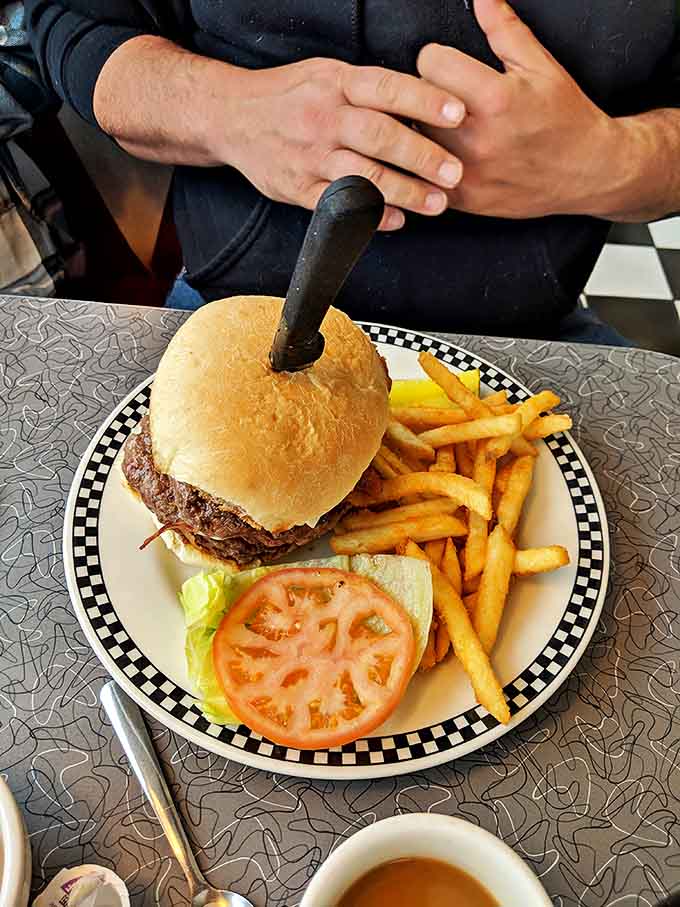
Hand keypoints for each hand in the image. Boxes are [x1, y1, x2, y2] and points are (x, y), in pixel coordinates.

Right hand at [219, 57, 466, 229]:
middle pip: (379, 137)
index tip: (458, 114)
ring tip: (437, 203)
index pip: (387, 88)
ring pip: (363, 177)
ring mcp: (309, 157)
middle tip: (455, 172)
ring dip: (405, 193)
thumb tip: (422, 103)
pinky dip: (370, 217)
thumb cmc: (290, 96)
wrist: (231, 118)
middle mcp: (322, 119)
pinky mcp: (297, 188)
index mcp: (334, 84)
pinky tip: (397, 220)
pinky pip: (338, 207)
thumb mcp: (326, 75)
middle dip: (422, 157)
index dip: (425, 101)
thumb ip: (368, 90)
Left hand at [416, 0, 618, 218]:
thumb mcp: (541, 66)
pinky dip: (429, 164)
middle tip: (449, 98)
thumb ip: (504, 30)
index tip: (447, 66)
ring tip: (450, 128)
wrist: (587, 172)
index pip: (430, 64)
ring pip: (416, 140)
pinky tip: (447, 156)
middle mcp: (478, 139)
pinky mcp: (464, 198)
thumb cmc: (567, 120)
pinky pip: (425, 175)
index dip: (438, 59)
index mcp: (495, 100)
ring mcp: (468, 173)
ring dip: (425, 131)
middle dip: (429, 94)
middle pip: (418, 102)